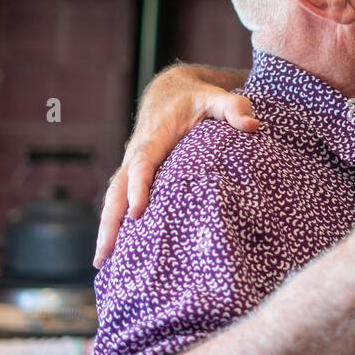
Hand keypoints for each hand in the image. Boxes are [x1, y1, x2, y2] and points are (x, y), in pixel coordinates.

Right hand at [94, 65, 257, 267]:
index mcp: (153, 139)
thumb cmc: (195, 99)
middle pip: (117, 191)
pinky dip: (113, 223)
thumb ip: (234, 108)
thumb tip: (254, 125)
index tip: (138, 213)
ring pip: (113, 199)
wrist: (169, 91)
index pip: (142, 165)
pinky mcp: (133, 175)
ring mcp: (131, 166)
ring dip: (106, 228)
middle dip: (110, 222)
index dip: (139, 187)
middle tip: (104, 255)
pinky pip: (119, 200)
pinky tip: (113, 251)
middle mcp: (136, 154)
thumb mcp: (215, 97)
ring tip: (100, 263)